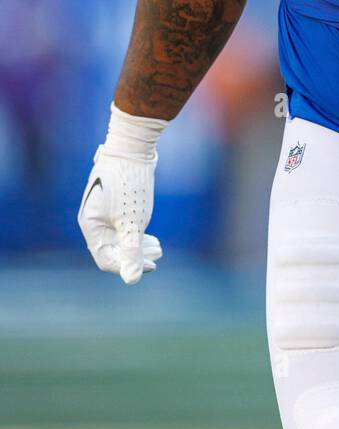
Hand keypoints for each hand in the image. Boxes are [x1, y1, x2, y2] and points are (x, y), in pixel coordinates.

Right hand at [78, 105, 166, 284]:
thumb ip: (131, 252)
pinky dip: (137, 232)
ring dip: (138, 245)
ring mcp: (103, 210)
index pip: (106, 259)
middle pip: (113, 249)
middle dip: (136, 255)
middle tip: (158, 255)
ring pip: (119, 236)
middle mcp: (93, 219)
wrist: (133, 148)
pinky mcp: (115, 201)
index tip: (152, 266)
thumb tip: (132, 280)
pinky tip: (151, 235)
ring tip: (158, 247)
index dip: (129, 266)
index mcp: (90, 226)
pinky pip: (123, 224)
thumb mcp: (132, 222)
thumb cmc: (130, 186)